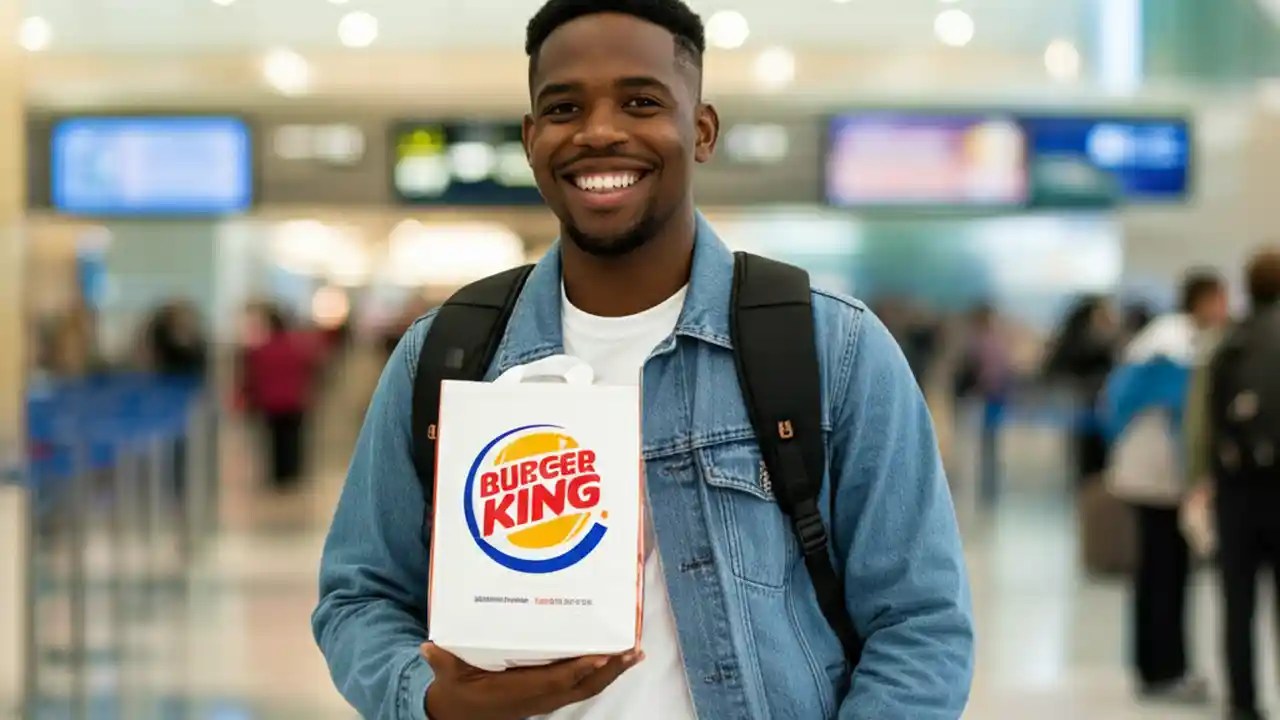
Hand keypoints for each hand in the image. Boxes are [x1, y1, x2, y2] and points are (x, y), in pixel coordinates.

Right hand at [421, 642, 643, 719]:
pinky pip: (581, 687)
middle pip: (581, 686)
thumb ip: (443, 662)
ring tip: (635, 653)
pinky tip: (615, 660)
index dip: (577, 671)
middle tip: (633, 650)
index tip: (598, 657)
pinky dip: (601, 674)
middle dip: (608, 670)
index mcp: (518, 692)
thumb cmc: (457, 690)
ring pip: (586, 688)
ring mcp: (546, 699)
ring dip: (612, 672)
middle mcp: (538, 698)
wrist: (461, 714)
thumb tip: (428, 648)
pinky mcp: (550, 696)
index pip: (554, 682)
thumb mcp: (449, 676)